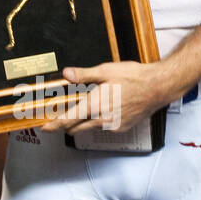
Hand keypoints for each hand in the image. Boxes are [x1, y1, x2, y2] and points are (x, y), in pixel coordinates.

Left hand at [39, 61, 165, 133]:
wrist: (157, 88)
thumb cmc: (134, 78)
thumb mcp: (106, 71)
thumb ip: (84, 75)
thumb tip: (67, 74)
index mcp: (95, 105)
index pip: (67, 120)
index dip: (53, 125)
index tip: (44, 128)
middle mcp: (101, 119)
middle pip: (75, 128)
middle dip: (64, 124)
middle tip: (56, 118)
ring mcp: (111, 125)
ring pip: (88, 128)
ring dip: (80, 122)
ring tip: (79, 111)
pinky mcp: (120, 127)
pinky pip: (102, 127)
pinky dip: (96, 122)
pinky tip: (100, 111)